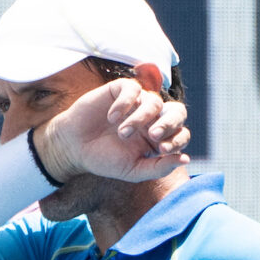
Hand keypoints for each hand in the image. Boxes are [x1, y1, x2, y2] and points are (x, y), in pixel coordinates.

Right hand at [37, 78, 190, 184]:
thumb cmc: (104, 159)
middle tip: (153, 135)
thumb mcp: (133, 170)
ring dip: (140, 118)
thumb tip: (185, 159)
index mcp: (159, 138)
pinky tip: (111, 117)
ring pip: (154, 102)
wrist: (74, 147)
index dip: (177, 140)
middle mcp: (152, 118)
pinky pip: (132, 89)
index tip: (161, 150)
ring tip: (122, 133)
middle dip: (168, 123)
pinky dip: (125, 102)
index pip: (181, 133)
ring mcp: (137, 103)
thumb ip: (159, 168)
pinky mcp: (120, 90)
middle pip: (177, 112)